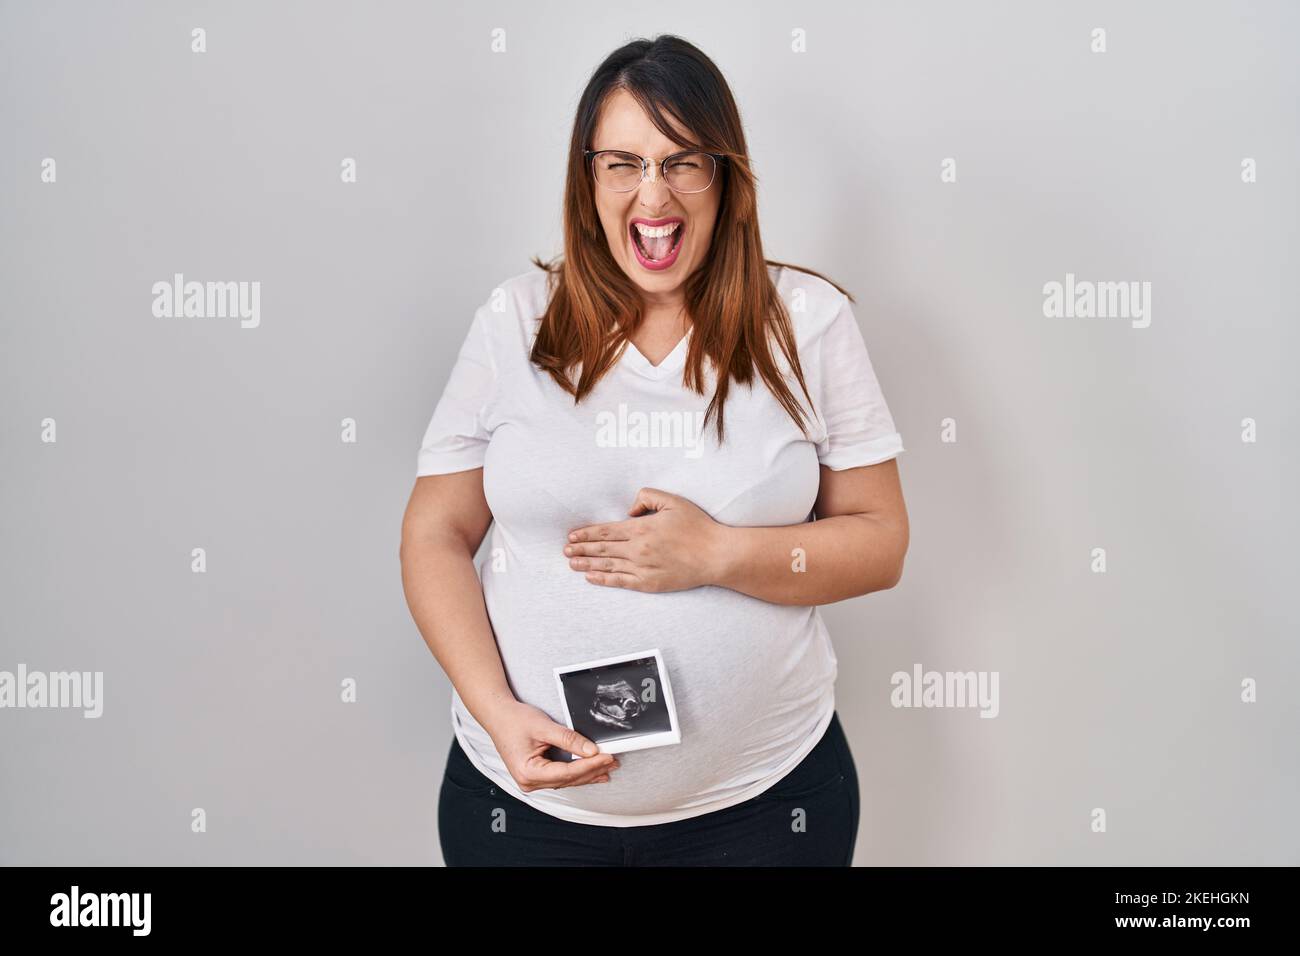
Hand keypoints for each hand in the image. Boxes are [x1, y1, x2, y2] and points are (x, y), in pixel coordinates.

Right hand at [480, 699, 618, 792]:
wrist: (498, 716)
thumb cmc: (514, 720)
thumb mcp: (543, 727)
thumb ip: (568, 739)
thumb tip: (591, 750)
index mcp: (527, 773)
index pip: (566, 772)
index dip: (589, 765)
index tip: (606, 756)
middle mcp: (529, 782)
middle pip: (569, 779)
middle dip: (593, 770)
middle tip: (613, 761)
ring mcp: (532, 781)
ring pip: (567, 780)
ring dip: (588, 773)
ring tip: (608, 766)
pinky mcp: (537, 775)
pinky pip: (561, 777)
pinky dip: (578, 772)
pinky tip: (592, 771)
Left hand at [565, 487, 727, 592]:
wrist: (715, 555)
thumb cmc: (697, 527)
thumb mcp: (673, 501)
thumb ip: (647, 497)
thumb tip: (630, 509)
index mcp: (641, 528)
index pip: (606, 531)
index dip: (587, 533)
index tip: (572, 534)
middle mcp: (638, 549)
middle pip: (602, 549)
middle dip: (581, 548)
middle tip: (565, 549)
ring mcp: (642, 568)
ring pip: (607, 565)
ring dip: (586, 564)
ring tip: (571, 563)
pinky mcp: (649, 583)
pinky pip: (620, 581)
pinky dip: (603, 579)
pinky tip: (591, 577)